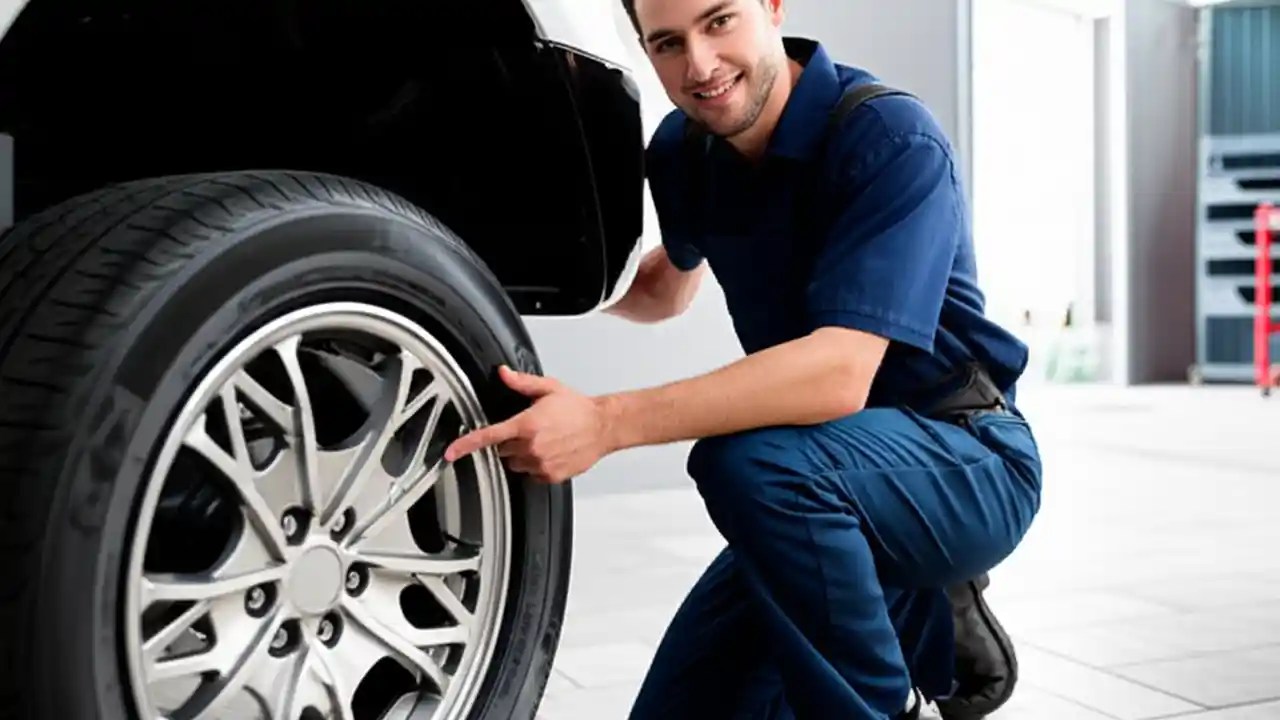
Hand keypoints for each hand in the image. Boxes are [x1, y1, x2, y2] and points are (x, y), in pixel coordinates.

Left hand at [443, 366, 612, 483]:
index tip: (451, 452)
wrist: (603, 427)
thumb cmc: (578, 409)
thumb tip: (504, 374)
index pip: (488, 436)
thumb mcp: (548, 389)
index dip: (466, 445)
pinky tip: (550, 452)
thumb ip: (521, 383)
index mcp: (527, 424)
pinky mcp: (550, 475)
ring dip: (521, 454)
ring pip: (515, 464)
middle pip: (502, 450)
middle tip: (529, 429)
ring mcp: (541, 463)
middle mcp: (532, 446)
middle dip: (509, 440)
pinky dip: (536, 465)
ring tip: (542, 440)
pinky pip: (531, 474)